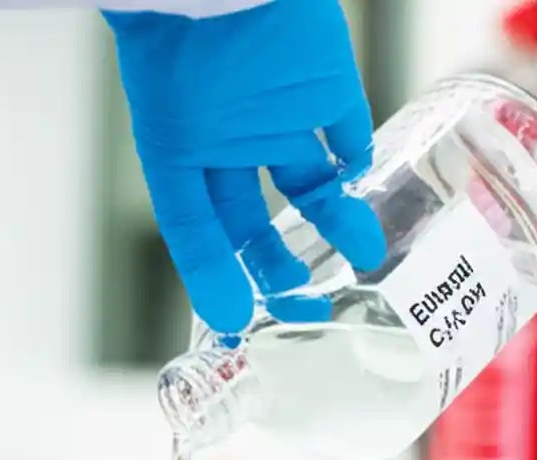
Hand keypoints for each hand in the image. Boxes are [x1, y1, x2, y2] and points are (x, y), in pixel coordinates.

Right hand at [107, 0, 386, 335]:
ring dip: (335, 221)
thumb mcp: (173, 158)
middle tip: (306, 307)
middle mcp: (230, 142)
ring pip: (309, 182)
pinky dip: (356, 161)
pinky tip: (363, 193)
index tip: (240, 323)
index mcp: (183, 158)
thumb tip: (221, 313)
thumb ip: (197, 239)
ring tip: (362, 257)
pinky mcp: (326, 82)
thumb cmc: (176, 59)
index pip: (204, 233)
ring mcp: (279, 112)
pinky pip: (346, 129)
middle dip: (280, 265)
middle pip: (257, 217)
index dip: (220, 278)